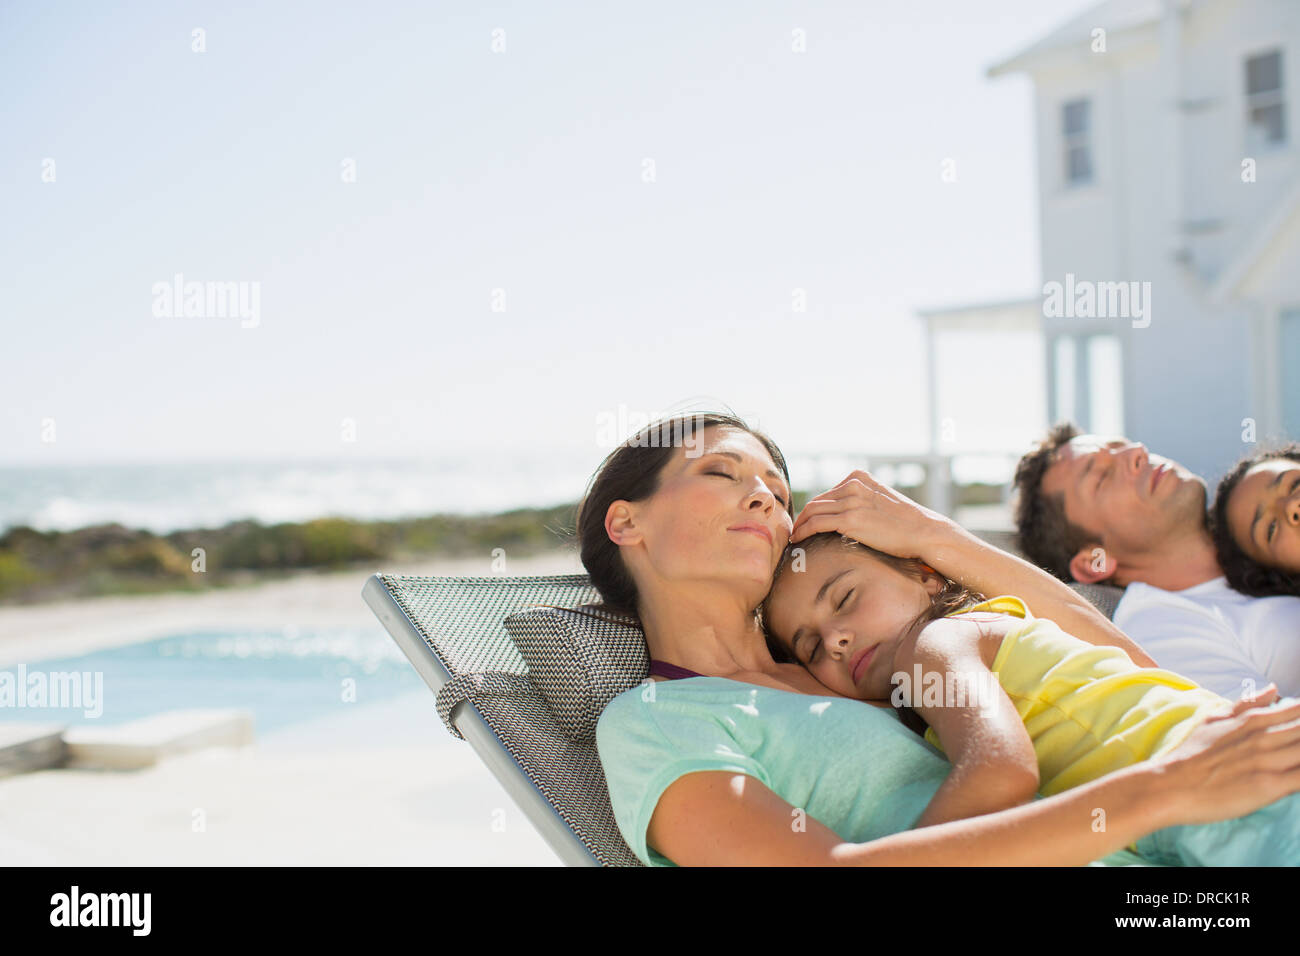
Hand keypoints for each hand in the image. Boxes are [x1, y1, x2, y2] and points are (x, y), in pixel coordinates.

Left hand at [789, 470, 953, 557]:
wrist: (924, 532)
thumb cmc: (906, 522)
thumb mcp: (880, 501)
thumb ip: (861, 500)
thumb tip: (842, 514)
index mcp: (859, 477)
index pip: (828, 493)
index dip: (814, 508)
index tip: (806, 520)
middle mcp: (853, 484)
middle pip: (817, 501)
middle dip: (804, 516)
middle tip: (795, 530)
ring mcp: (851, 501)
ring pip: (812, 511)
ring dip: (800, 524)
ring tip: (794, 537)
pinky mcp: (850, 519)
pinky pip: (816, 524)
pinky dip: (803, 531)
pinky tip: (798, 540)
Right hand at [1155, 691, 1299, 826]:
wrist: (1171, 786)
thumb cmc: (1191, 755)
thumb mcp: (1216, 720)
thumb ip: (1248, 705)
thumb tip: (1274, 689)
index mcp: (1252, 721)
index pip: (1297, 710)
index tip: (1299, 722)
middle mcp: (1264, 738)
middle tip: (1294, 740)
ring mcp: (1268, 761)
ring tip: (1294, 753)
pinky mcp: (1270, 786)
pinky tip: (1298, 771)